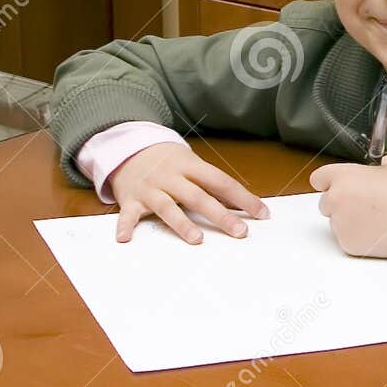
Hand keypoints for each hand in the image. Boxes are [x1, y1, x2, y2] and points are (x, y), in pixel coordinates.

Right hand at [109, 143, 268, 243]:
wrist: (129, 148)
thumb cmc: (168, 161)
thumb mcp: (191, 165)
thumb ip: (211, 184)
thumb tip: (239, 205)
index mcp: (190, 166)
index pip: (221, 182)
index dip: (242, 198)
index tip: (261, 213)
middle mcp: (171, 177)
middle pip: (197, 196)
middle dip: (220, 214)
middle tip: (239, 232)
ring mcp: (150, 188)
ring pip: (167, 206)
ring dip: (181, 223)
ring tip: (197, 239)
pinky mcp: (131, 199)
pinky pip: (128, 214)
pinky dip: (125, 226)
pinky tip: (125, 239)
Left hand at [310, 150, 386, 258]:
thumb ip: (380, 163)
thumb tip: (381, 167)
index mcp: (343, 176)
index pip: (319, 178)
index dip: (330, 181)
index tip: (338, 185)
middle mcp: (336, 200)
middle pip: (326, 203)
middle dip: (341, 203)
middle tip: (364, 203)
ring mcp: (341, 224)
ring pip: (336, 223)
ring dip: (349, 220)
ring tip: (375, 218)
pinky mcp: (348, 244)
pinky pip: (347, 239)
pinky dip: (358, 237)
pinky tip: (377, 231)